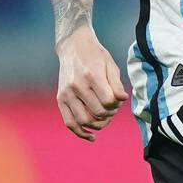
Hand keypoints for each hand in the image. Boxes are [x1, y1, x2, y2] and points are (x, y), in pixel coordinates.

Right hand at [56, 26, 128, 140]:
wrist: (73, 46)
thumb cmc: (95, 55)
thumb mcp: (110, 65)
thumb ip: (117, 84)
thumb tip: (123, 99)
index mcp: (91, 75)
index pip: (108, 101)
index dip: (116, 105)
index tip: (117, 99)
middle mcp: (76, 85)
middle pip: (98, 112)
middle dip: (110, 114)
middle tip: (112, 107)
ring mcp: (66, 93)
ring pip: (84, 121)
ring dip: (98, 124)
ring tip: (104, 118)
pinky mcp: (60, 99)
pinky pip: (69, 123)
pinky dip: (81, 133)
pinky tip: (92, 136)